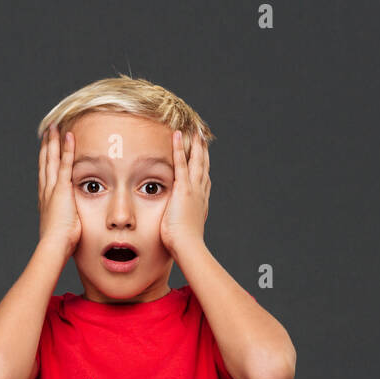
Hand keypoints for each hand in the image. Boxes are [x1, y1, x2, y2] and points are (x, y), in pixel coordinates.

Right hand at [38, 123, 81, 254]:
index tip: (46, 150)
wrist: (54, 244)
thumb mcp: (63, 228)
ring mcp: (53, 188)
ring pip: (52, 159)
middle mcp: (46, 191)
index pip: (46, 175)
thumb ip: (68, 221)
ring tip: (54, 128)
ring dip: (54, 142)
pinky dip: (67, 148)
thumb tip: (76, 224)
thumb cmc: (60, 243)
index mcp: (46, 200)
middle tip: (47, 132)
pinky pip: (66, 163)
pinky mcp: (62, 188)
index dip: (45, 161)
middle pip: (45, 163)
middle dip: (47, 146)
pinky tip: (69, 136)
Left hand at [159, 129, 208, 257]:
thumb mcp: (183, 232)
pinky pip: (181, 163)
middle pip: (203, 168)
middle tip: (203, 138)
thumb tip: (175, 232)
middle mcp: (200, 193)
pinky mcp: (183, 188)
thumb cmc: (183, 245)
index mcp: (200, 203)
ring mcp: (193, 189)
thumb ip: (180, 226)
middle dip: (203, 152)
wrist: (188, 246)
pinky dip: (179, 148)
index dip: (204, 168)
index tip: (204, 159)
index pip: (203, 181)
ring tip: (195, 132)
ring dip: (195, 145)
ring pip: (196, 161)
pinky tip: (177, 135)